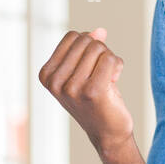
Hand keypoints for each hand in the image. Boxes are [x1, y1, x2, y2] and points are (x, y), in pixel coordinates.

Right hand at [38, 28, 132, 156]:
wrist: (107, 133)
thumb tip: (100, 30)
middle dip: (100, 51)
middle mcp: (55, 82)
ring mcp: (72, 87)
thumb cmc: (96, 100)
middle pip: (86, 40)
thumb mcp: (85, 70)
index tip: (91, 65)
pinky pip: (110, 59)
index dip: (89, 45)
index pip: (72, 37)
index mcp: (47, 75)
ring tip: (107, 79)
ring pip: (99, 48)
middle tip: (102, 72)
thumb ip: (88, 48)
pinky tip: (114, 82)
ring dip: (110, 59)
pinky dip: (117, 65)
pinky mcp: (92, 92)